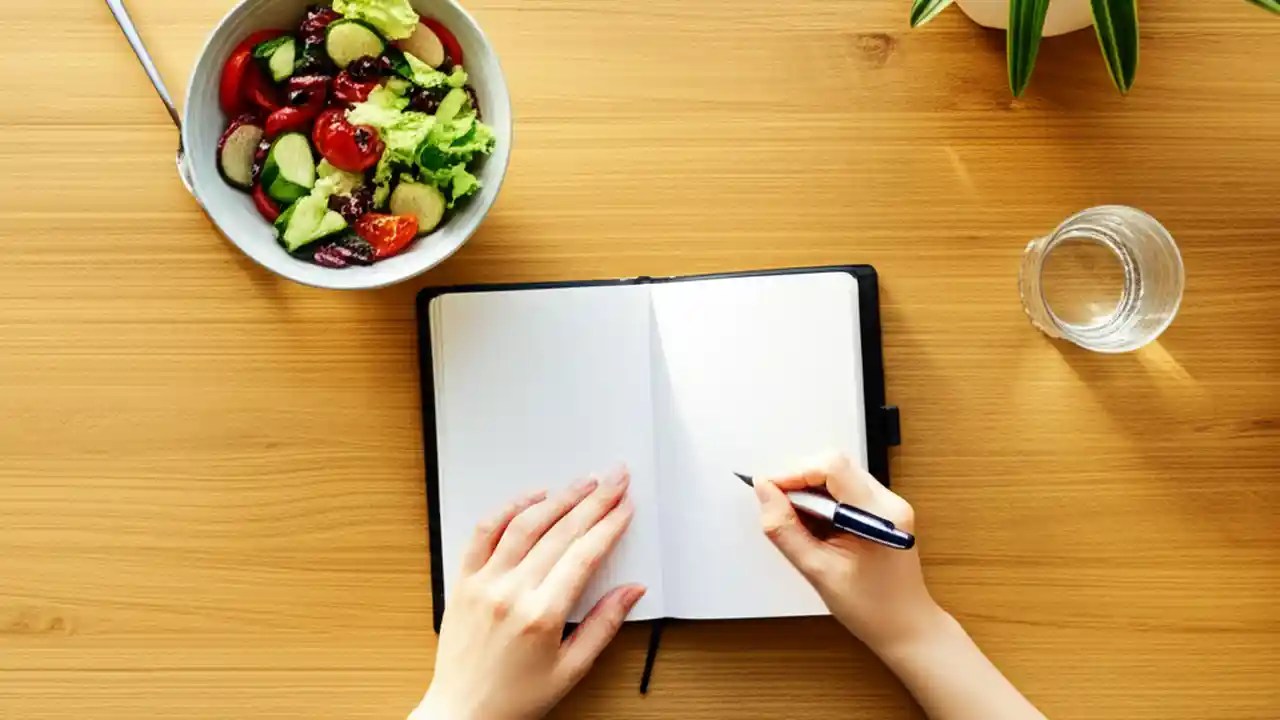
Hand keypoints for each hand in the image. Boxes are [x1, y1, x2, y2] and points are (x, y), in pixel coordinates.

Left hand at [413, 469, 644, 719]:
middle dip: (594, 501)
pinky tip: (532, 497)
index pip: (584, 555)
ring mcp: (483, 583)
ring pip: (524, 524)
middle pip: (561, 532)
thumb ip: (604, 625)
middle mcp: (510, 593)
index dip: (609, 526)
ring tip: (583, 483)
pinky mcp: (463, 581)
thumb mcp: (571, 669)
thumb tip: (633, 591)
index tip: (626, 507)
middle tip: (615, 479)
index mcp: (542, 616)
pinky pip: (483, 532)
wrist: (462, 714)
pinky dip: (508, 508)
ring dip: (558, 497)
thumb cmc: (515, 699)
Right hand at [754, 453, 941, 653]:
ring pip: (838, 475)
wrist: (905, 626)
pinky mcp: (882, 510)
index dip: (794, 472)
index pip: (832, 467)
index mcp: (878, 515)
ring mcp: (888, 504)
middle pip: (834, 466)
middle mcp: (888, 502)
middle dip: (799, 480)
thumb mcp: (818, 571)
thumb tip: (764, 493)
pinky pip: (845, 490)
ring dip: (809, 490)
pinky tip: (813, 525)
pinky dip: (822, 500)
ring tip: (795, 520)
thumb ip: (786, 529)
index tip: (768, 489)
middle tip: (776, 505)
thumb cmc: (871, 608)